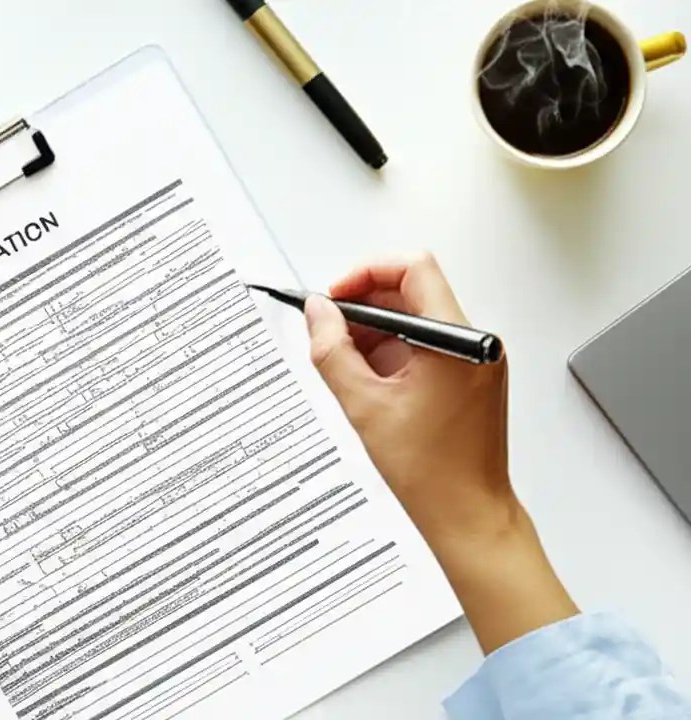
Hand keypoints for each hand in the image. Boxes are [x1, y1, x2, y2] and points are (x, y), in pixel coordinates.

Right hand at [302, 253, 514, 547]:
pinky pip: (426, 346)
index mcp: (458, 342)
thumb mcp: (363, 406)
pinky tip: (369, 383)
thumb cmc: (432, 473)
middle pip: (414, 290)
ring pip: (416, 319)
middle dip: (364, 305)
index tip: (335, 298)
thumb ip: (332, 351)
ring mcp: (476, 360)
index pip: (413, 268)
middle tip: (330, 330)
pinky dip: (392, 354)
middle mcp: (476, 344)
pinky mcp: (470, 377)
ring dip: (376, 333)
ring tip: (348, 366)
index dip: (366, 274)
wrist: (467, 515)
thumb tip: (318, 313)